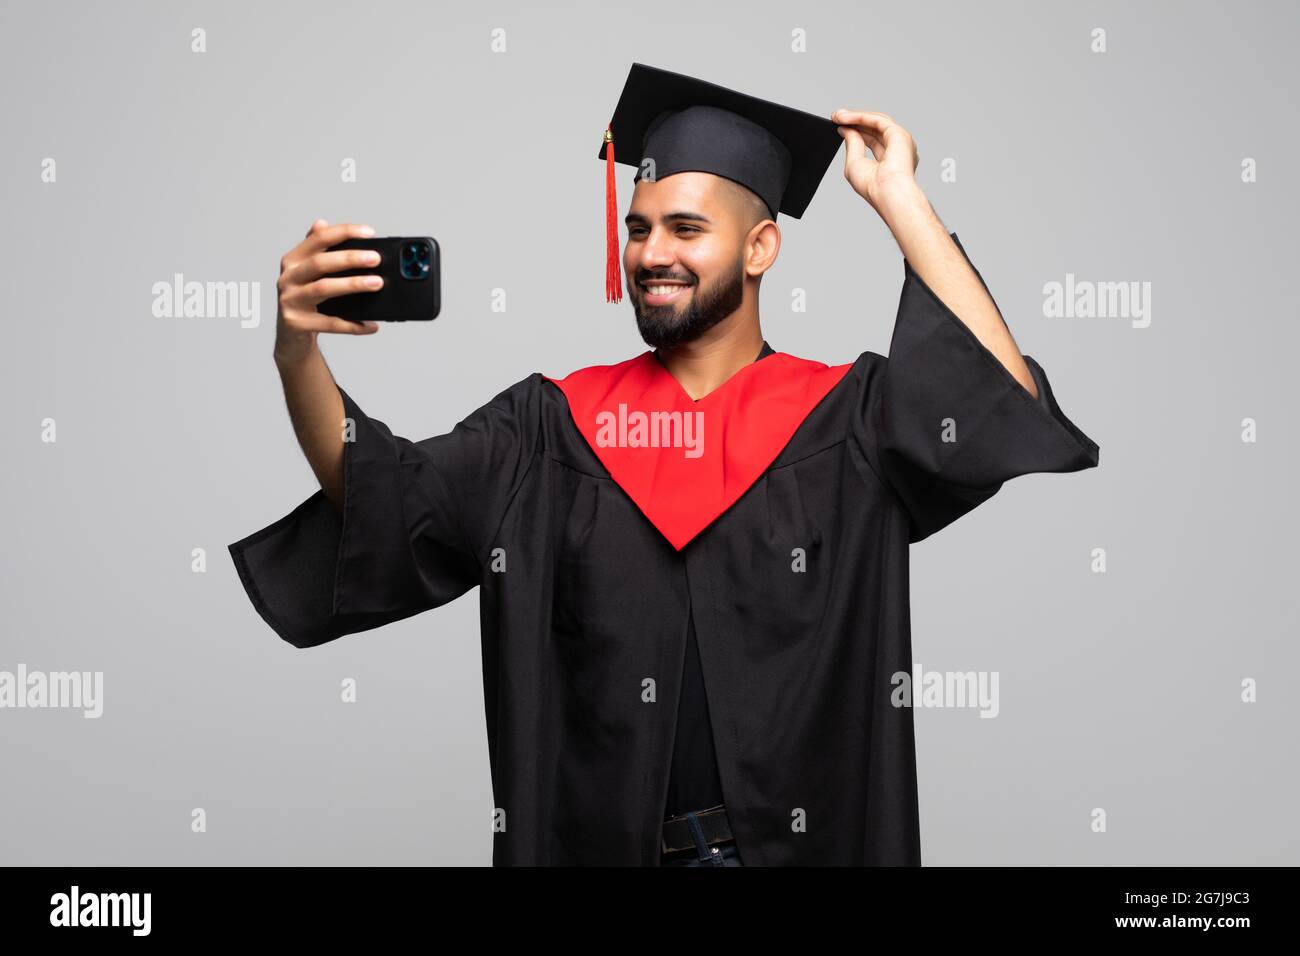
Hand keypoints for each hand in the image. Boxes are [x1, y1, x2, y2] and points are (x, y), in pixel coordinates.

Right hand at [274, 219, 383, 364]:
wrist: (291, 334)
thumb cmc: (306, 299)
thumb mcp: (309, 272)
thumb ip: (316, 249)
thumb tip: (322, 222)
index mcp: (293, 260)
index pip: (318, 238)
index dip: (344, 232)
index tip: (370, 232)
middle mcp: (288, 277)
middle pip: (320, 263)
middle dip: (350, 258)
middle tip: (376, 259)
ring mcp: (290, 300)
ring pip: (323, 288)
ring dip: (353, 285)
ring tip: (377, 283)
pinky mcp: (296, 323)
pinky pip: (330, 323)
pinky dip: (353, 325)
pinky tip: (371, 325)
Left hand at [832, 109, 919, 211]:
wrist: (887, 193)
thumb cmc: (873, 187)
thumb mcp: (855, 163)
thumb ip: (852, 144)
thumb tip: (846, 129)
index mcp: (890, 161)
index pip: (872, 140)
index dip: (855, 131)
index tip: (839, 125)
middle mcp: (898, 150)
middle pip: (874, 128)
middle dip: (854, 121)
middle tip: (836, 116)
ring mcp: (900, 141)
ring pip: (876, 122)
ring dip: (856, 117)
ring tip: (838, 116)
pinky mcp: (899, 134)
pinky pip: (878, 120)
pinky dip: (861, 117)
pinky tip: (847, 118)